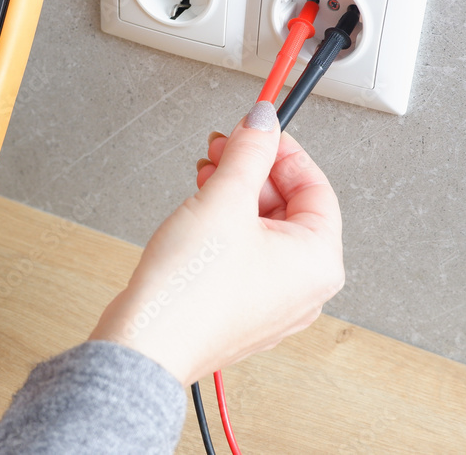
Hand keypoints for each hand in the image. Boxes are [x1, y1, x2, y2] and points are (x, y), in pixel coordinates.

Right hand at [89, 101, 343, 385]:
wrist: (146, 343)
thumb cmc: (189, 291)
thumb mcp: (224, 199)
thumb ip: (248, 152)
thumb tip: (263, 122)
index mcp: (319, 262)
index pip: (316, 186)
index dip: (282, 150)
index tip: (256, 128)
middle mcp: (304, 288)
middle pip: (289, 207)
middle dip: (253, 172)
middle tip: (223, 148)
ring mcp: (273, 303)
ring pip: (264, 230)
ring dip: (236, 196)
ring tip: (206, 177)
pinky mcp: (241, 310)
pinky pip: (246, 256)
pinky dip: (227, 227)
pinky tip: (201, 212)